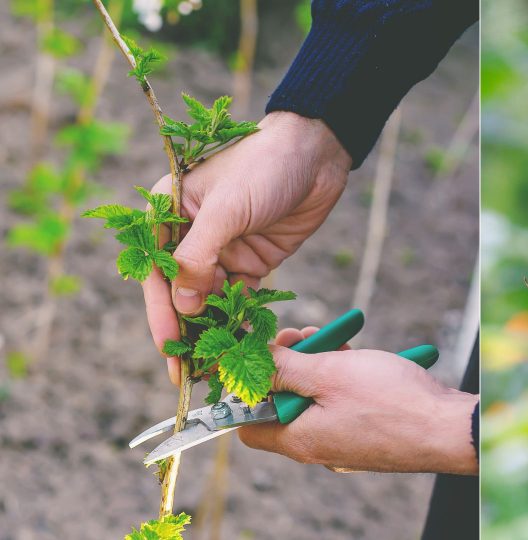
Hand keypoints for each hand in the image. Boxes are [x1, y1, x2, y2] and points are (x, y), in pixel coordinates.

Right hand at [142, 111, 351, 384]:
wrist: (317, 154)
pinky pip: (241, 299)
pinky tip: (244, 347)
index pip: (157, 274)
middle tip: (189, 376)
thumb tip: (184, 305)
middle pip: (181, 294)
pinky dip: (241, 322)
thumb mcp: (226, 210)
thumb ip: (200, 257)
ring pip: (210, 301)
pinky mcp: (253, 261)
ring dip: (212, 332)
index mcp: (168, 213)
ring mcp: (223, 251)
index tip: (169, 352)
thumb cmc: (264, 166)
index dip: (162, 315)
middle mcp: (190, 235)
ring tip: (216, 370)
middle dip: (185, 333)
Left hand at [238, 327, 478, 474]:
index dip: (245, 390)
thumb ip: (284, 367)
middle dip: (290, 363)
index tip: (259, 356)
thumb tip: (249, 360)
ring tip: (334, 338)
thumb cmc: (391, 403)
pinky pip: (344, 401)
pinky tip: (358, 353)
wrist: (448, 426)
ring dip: (321, 364)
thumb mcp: (329, 373)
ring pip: (318, 397)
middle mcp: (319, 445)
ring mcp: (345, 439)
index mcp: (299, 439)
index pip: (248, 425)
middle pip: (285, 402)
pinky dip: (346, 376)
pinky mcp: (369, 431)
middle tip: (302, 335)